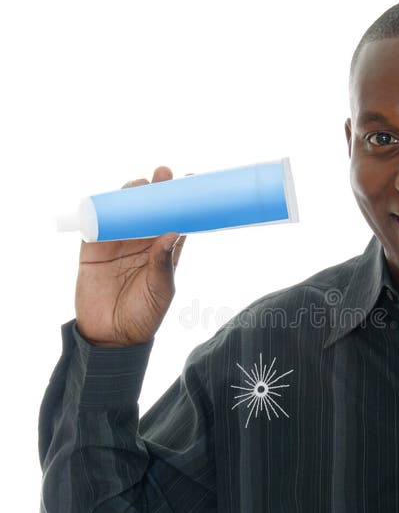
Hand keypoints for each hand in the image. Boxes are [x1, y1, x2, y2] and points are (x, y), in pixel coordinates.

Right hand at [74, 166, 186, 345]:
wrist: (111, 337)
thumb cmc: (144, 316)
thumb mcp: (161, 290)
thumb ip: (164, 263)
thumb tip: (172, 232)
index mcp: (163, 252)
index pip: (174, 219)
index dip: (181, 201)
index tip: (190, 181)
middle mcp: (141, 243)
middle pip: (149, 209)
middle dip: (156, 190)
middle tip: (163, 175)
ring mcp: (117, 243)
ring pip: (123, 210)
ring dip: (130, 195)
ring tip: (140, 185)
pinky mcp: (93, 249)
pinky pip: (96, 223)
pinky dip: (100, 210)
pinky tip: (108, 198)